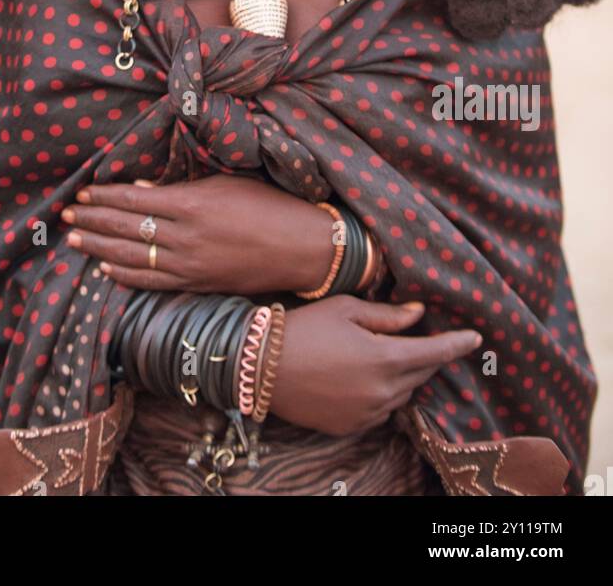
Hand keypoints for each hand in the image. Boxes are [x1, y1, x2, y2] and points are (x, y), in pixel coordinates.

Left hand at [59, 173, 338, 293]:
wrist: (301, 248)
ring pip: (132, 257)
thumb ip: (181, 187)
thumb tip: (142, 187)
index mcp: (191, 203)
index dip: (105, 197)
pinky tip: (107, 269)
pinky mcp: (197, 284)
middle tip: (67, 215)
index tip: (83, 192)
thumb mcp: (224, 184)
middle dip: (93, 220)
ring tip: (75, 240)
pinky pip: (152, 282)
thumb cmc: (267, 205)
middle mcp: (185, 236)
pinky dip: (126, 275)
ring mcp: (189, 265)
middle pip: (126, 228)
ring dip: (100, 248)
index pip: (134, 200)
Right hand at [268, 295, 483, 436]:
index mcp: (386, 359)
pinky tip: (362, 377)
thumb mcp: (347, 309)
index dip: (457, 344)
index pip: (435, 353)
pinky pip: (380, 410)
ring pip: (402, 395)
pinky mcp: (351, 427)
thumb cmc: (305, 327)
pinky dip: (382, 394)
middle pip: (420, 375)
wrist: (262, 366)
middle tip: (423, 340)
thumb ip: (388, 315)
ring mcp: (367, 414)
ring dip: (403, 377)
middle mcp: (383, 392)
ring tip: (385, 356)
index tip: (476, 339)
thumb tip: (419, 314)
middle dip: (426, 357)